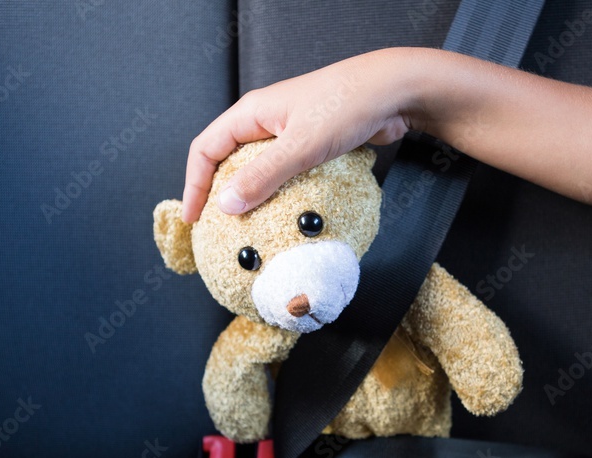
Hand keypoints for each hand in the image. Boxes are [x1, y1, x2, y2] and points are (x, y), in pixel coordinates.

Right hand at [182, 48, 422, 221]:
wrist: (396, 92)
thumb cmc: (347, 106)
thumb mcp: (300, 145)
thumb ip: (263, 176)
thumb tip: (225, 206)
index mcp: (252, 114)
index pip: (206, 149)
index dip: (195, 185)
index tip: (195, 219)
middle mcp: (266, 122)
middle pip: (228, 161)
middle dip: (220, 194)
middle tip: (217, 230)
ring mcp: (291, 134)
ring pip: (261, 170)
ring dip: (254, 198)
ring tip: (251, 230)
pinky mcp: (314, 146)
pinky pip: (289, 175)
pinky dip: (283, 196)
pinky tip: (288, 218)